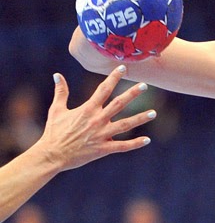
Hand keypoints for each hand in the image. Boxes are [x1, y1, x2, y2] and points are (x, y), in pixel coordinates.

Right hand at [36, 66, 154, 171]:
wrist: (52, 154)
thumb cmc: (54, 132)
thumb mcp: (56, 110)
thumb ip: (61, 92)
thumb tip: (57, 75)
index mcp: (87, 109)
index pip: (103, 89)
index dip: (113, 77)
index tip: (123, 68)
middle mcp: (97, 120)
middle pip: (118, 104)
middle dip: (132, 93)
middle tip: (145, 85)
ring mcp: (101, 134)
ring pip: (125, 125)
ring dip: (140, 118)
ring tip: (153, 113)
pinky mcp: (103, 148)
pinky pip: (122, 146)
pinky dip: (135, 143)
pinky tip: (147, 140)